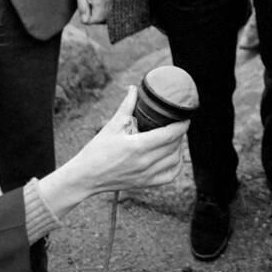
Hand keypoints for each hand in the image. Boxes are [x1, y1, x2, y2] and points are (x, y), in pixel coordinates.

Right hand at [37, 87, 187, 217]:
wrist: (86, 176)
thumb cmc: (97, 150)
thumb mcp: (112, 125)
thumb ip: (127, 106)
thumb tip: (134, 88)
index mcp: (137, 145)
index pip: (170, 134)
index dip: (182, 125)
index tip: (185, 117)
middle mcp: (144, 161)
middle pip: (174, 146)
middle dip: (180, 134)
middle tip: (178, 125)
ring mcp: (146, 175)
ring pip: (174, 160)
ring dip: (179, 148)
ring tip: (175, 139)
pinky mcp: (145, 183)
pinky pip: (170, 176)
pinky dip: (176, 165)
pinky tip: (174, 156)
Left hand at [74, 0, 114, 23]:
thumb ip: (83, 7)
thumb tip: (84, 19)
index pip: (97, 18)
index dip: (89, 21)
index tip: (82, 19)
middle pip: (103, 16)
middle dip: (94, 18)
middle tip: (85, 15)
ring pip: (107, 12)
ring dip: (99, 14)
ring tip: (89, 8)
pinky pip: (109, 5)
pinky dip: (102, 8)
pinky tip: (95, 3)